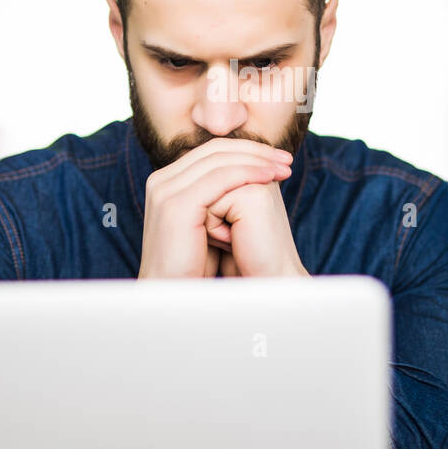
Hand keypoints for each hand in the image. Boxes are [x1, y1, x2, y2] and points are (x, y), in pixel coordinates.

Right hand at [138, 138, 291, 278]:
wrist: (177, 297)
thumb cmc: (197, 266)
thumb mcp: (210, 224)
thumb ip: (220, 198)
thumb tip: (250, 177)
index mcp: (167, 182)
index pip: (210, 152)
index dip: (246, 151)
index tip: (277, 159)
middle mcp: (161, 181)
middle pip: (214, 150)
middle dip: (254, 151)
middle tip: (286, 159)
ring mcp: (165, 190)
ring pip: (218, 160)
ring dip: (256, 160)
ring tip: (284, 167)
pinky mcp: (176, 205)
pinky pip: (219, 178)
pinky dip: (248, 173)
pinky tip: (270, 178)